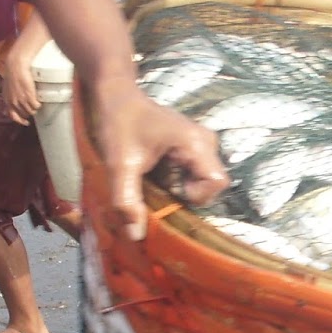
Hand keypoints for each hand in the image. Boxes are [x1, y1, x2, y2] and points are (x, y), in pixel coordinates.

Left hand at [1, 58, 39, 125]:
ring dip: (34, 109)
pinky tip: (39, 101)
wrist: (16, 67)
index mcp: (7, 101)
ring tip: (37, 104)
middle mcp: (14, 103)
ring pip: (31, 111)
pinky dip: (38, 105)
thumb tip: (5, 111)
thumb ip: (7, 100)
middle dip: (28, 113)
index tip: (26, 123)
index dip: (20, 121)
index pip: (13, 116)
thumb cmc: (12, 75)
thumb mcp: (6, 90)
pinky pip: (36, 106)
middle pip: (24, 114)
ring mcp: (22, 100)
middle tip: (32, 110)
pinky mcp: (30, 96)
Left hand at [84, 77, 228, 240]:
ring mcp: (199, 145)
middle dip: (183, 196)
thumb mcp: (119, 164)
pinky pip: (191, 175)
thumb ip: (127, 200)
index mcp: (196, 143)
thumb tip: (136, 236)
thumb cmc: (119, 123)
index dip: (197, 196)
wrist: (115, 96)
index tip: (170, 192)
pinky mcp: (189, 148)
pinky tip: (153, 175)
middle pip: (210, 185)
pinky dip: (173, 183)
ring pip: (200, 182)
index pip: (217, 183)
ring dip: (177, 190)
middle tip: (155, 191)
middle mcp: (205, 143)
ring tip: (151, 182)